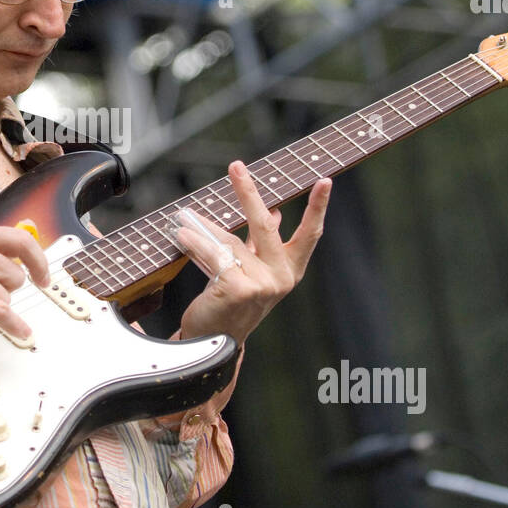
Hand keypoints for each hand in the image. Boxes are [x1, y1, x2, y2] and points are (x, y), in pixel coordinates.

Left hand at [175, 162, 330, 345]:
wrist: (213, 341)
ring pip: (230, 242)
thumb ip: (262, 245)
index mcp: (290, 271)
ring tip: (184, 217)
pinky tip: (183, 235)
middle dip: (248, 192)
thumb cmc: (232, 303)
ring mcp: (264, 286)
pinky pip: (216, 257)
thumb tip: (276, 214)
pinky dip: (197, 244)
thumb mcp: (252, 272)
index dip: (318, 207)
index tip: (324, 181)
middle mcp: (282, 279)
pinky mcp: (241, 290)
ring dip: (204, 228)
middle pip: (265, 225)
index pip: (309, 235)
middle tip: (236, 166)